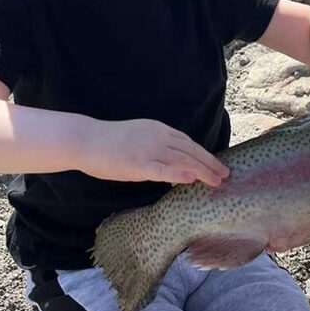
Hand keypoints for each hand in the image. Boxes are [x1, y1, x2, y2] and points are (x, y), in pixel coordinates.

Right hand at [81, 118, 229, 185]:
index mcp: (158, 129)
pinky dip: (179, 174)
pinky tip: (192, 179)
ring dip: (202, 171)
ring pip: (182, 160)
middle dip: (210, 163)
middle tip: (225, 174)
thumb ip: (156, 146)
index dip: (204, 154)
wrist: (85, 140)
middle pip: (191, 151)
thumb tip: (171, 161)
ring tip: (216, 181)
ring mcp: (149, 150)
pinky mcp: (138, 164)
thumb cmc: (108, 142)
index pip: (188, 142)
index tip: (216, 163)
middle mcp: (158, 137)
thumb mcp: (139, 136)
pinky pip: (163, 170)